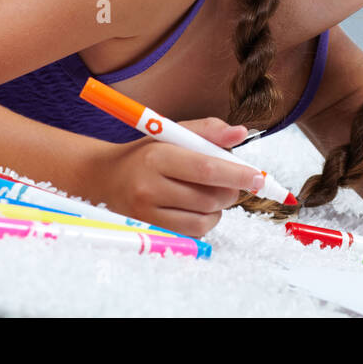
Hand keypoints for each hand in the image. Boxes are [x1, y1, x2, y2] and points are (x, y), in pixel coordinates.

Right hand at [90, 117, 261, 238]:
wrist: (105, 179)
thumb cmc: (146, 153)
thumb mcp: (171, 133)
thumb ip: (207, 131)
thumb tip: (241, 133)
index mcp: (158, 155)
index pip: (206, 168)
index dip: (236, 173)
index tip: (257, 176)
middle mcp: (150, 186)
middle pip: (209, 196)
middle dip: (230, 190)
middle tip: (230, 180)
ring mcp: (149, 213)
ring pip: (205, 217)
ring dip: (219, 206)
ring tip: (210, 192)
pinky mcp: (152, 230)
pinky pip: (194, 232)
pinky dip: (206, 220)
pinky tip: (198, 207)